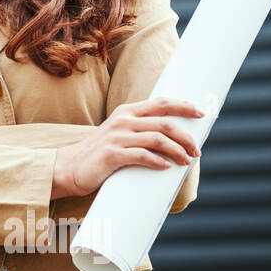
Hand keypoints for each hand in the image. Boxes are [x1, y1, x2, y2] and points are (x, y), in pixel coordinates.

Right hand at [52, 96, 203, 200]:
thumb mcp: (118, 133)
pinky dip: (159, 162)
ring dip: (178, 151)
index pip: (161, 102)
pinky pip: (143, 156)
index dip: (184, 106)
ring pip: (158, 139)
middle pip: (165, 123)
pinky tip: (165, 167)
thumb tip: (172, 137)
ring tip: (185, 161)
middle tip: (197, 150)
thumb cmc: (98, 153)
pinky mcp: (112, 155)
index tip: (201, 113)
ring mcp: (117, 137)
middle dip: (186, 136)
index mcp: (126, 112)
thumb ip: (139, 129)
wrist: (69, 167)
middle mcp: (122, 121)